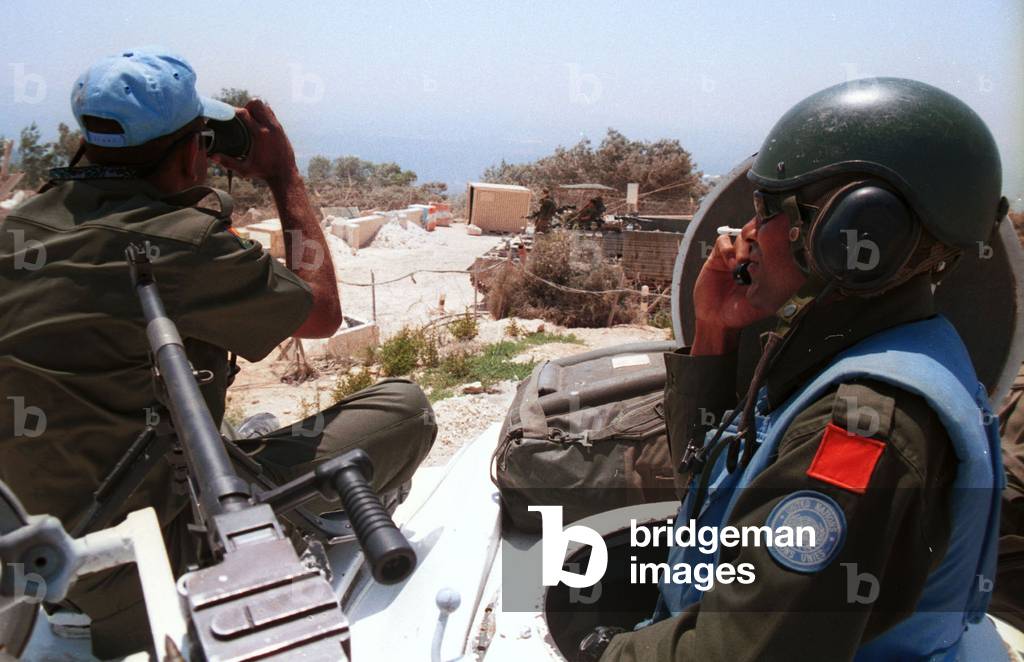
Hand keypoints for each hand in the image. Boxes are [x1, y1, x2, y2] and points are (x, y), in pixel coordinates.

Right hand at [212, 99, 298, 185]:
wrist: (285, 174)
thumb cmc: (264, 172)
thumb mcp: (244, 169)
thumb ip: (228, 162)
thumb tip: (212, 156)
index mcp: (260, 134)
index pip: (244, 113)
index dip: (233, 111)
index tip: (227, 115)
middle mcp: (270, 127)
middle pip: (256, 103)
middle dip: (246, 106)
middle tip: (241, 117)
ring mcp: (277, 126)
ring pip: (265, 105)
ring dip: (255, 108)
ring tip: (249, 118)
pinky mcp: (281, 128)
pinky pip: (271, 112)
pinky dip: (263, 113)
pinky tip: (257, 122)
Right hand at [691, 230, 771, 352]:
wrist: (716, 320)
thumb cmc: (741, 313)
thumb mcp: (764, 303)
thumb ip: (774, 288)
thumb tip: (786, 271)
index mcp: (763, 268)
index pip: (771, 246)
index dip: (771, 245)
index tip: (771, 254)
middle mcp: (749, 260)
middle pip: (756, 237)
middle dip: (757, 242)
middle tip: (756, 256)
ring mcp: (733, 257)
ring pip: (741, 237)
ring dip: (742, 248)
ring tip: (741, 264)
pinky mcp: (717, 258)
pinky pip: (723, 242)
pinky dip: (727, 249)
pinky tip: (729, 264)